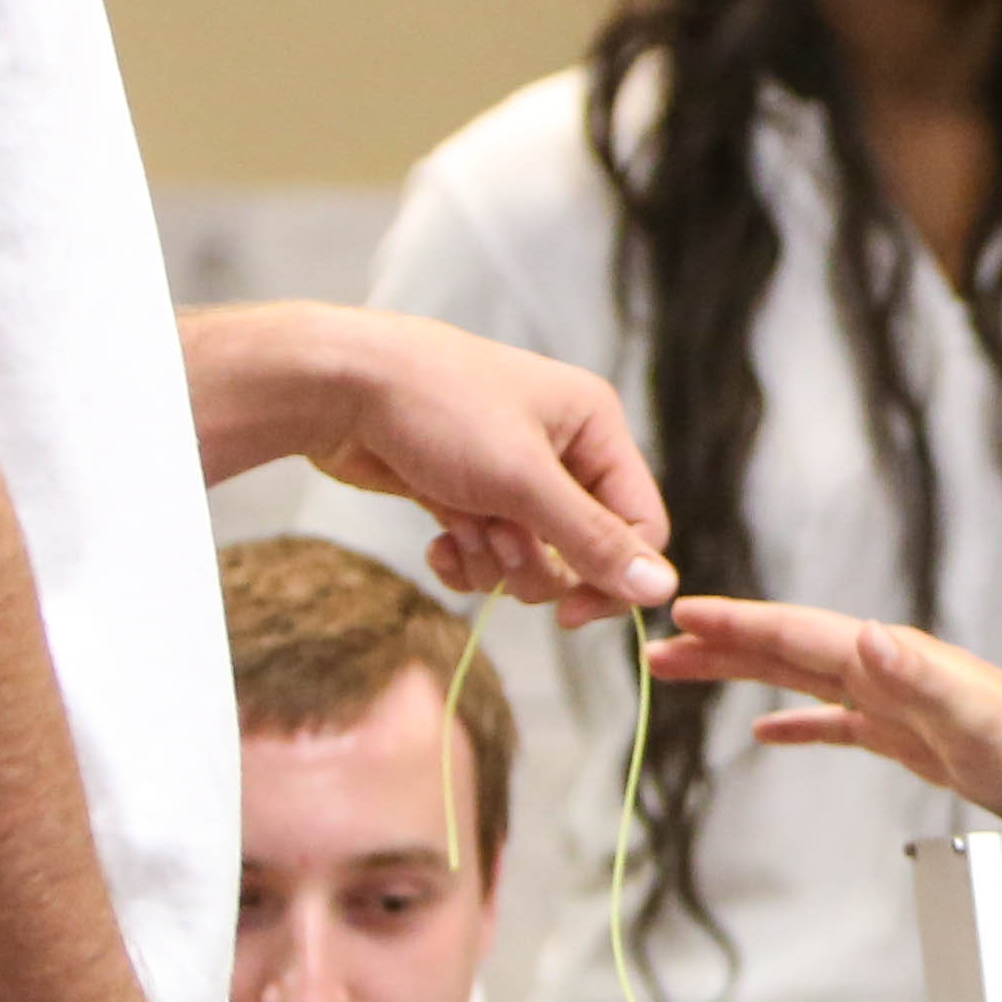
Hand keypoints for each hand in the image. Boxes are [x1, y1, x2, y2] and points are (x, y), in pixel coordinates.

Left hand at [211, 307, 674, 615]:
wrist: (338, 388)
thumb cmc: (437, 411)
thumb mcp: (524, 481)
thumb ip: (593, 540)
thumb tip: (663, 590)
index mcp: (595, 428)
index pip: (640, 524)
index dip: (612, 576)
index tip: (569, 614)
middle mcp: (563, 449)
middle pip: (584, 550)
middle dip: (538, 564)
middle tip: (499, 546)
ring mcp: (512, 474)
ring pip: (533, 559)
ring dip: (494, 562)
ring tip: (460, 531)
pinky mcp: (468, 494)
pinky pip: (489, 554)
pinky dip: (466, 559)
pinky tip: (438, 545)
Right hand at [645, 598, 1001, 824]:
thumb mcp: (972, 718)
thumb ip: (919, 680)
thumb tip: (866, 639)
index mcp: (890, 659)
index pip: (798, 634)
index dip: (739, 625)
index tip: (683, 614)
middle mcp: (885, 669)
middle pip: (786, 648)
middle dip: (722, 643)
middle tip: (658, 645)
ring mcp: (892, 700)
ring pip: (800, 678)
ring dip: (743, 673)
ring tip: (687, 673)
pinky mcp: (903, 733)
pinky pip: (833, 721)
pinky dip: (795, 722)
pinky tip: (767, 730)